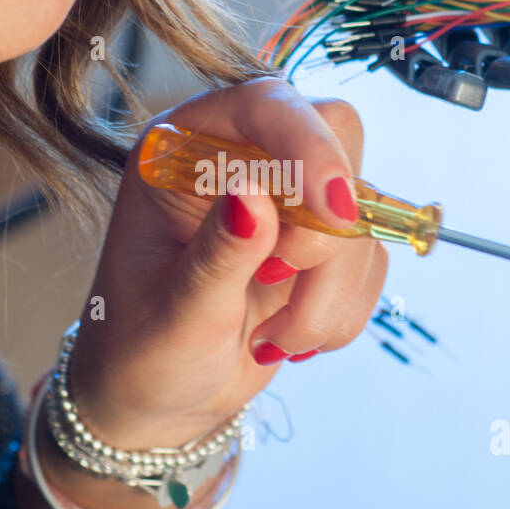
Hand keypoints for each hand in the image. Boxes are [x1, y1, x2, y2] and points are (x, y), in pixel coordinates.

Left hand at [65, 77, 387, 448]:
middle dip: (326, 226)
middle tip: (282, 280)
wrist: (158, 402)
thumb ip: (219, 252)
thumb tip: (253, 194)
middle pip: (334, 139)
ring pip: (359, 214)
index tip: (334, 214)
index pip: (264, 106)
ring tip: (270, 339)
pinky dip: (339, 311)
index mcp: (183, 149)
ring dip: (327, 290)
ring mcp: (286, 202)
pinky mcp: (319, 246)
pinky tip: (287, 337)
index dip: (308, 147)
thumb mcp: (175, 308)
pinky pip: (368, 262)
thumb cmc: (141, 350)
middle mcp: (239, 160)